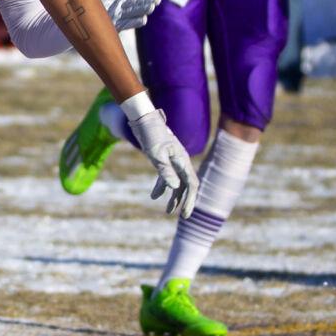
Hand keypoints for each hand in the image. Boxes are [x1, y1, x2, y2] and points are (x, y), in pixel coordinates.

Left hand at [93, 0, 160, 31]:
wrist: (81, 11)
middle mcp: (124, 6)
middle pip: (139, 4)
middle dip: (148, 2)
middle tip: (157, 0)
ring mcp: (120, 16)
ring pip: (134, 13)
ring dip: (143, 10)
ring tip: (151, 7)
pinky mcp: (115, 25)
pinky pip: (126, 23)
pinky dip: (135, 22)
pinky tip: (143, 20)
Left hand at [119, 91, 195, 217]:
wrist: (144, 120)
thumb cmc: (150, 135)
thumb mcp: (156, 154)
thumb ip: (165, 170)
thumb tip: (175, 187)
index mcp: (182, 160)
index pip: (191, 184)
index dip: (190, 199)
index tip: (184, 214)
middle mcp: (181, 161)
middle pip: (187, 185)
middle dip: (185, 201)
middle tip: (182, 216)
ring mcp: (173, 161)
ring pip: (177, 182)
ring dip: (174, 196)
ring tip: (168, 212)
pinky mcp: (164, 159)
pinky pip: (166, 176)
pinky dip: (162, 186)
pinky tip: (154, 196)